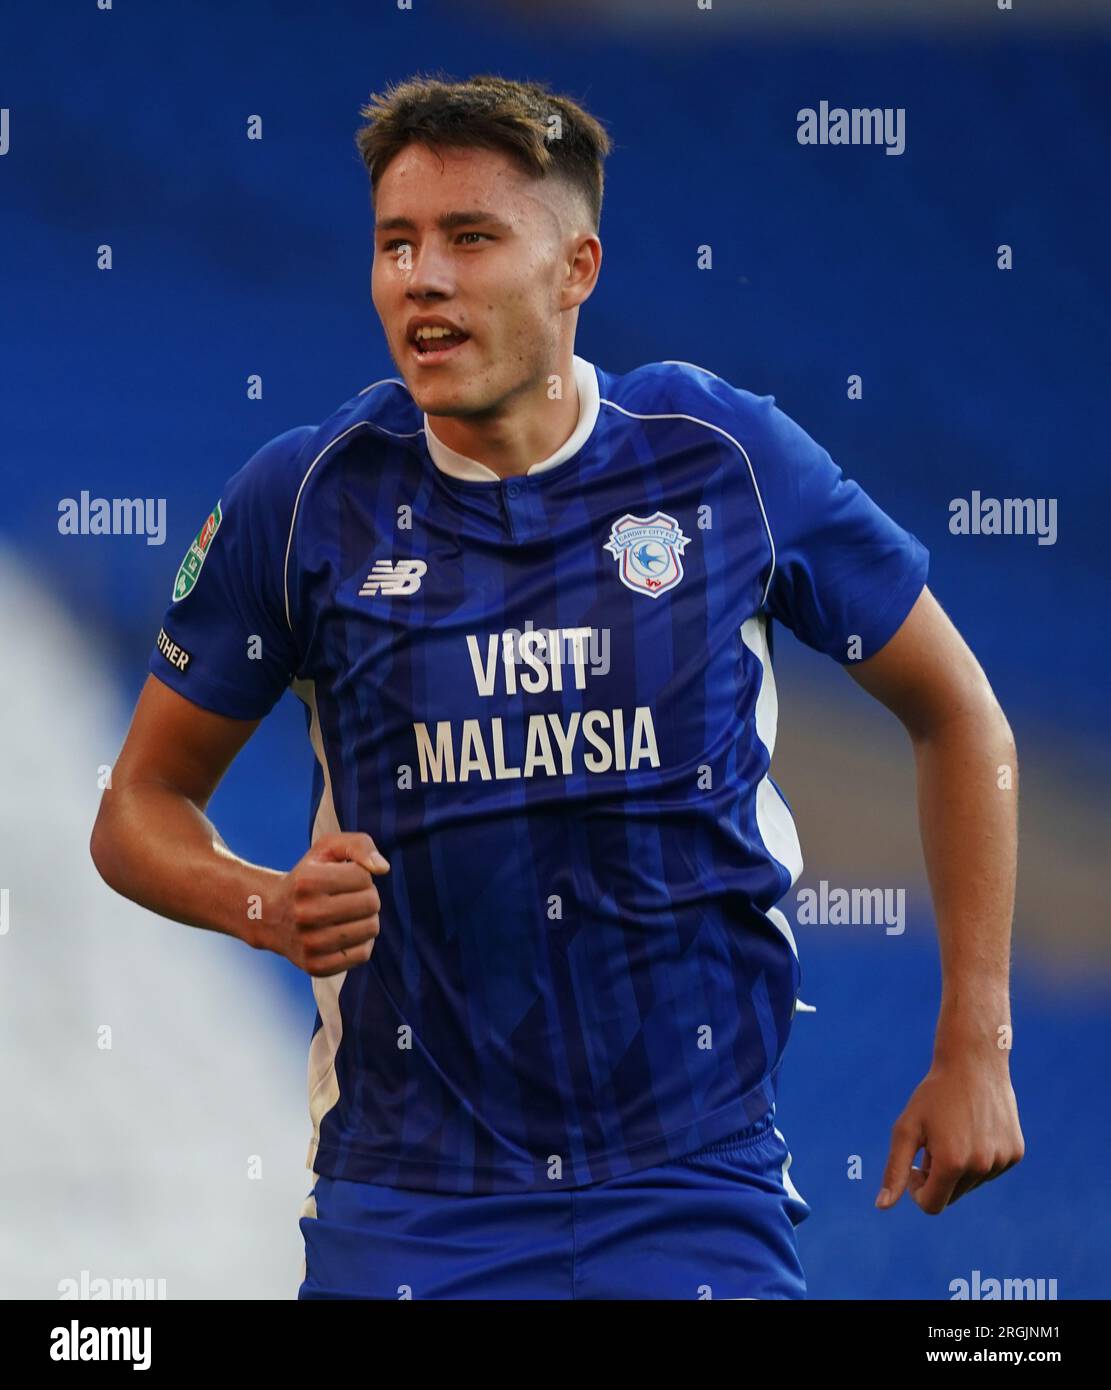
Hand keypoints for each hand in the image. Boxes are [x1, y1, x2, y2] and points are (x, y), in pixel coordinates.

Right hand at [254, 831, 389, 977]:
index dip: (359, 875)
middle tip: (347, 897)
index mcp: (306, 881)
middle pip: (371, 903)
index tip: (342, 878)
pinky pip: (363, 954)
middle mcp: (305, 914)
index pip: (364, 876)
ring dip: (367, 918)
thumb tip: (383, 868)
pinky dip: (362, 942)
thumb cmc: (307, 877)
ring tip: (347, 915)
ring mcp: (309, 943)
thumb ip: (359, 844)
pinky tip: (345, 934)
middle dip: (367, 896)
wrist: (269, 915)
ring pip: (371, 928)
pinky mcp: (316, 966)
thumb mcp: (326, 849)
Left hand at [875, 1054, 1023, 1213]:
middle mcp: (981, 1166)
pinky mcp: (1016, 1153)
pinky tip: (974, 1128)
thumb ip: (895, 1170)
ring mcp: (1002, 1160)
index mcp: (952, 1162)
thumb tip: (882, 1207)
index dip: (917, 1190)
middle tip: (932, 1143)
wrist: (973, 1063)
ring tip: (953, 1132)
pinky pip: (990, 1170)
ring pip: (971, 1183)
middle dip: (936, 1177)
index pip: (931, 1205)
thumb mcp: (907, 1129)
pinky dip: (978, 1158)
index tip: (914, 1166)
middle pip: (951, 1195)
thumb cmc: (933, 1095)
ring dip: (958, 1167)